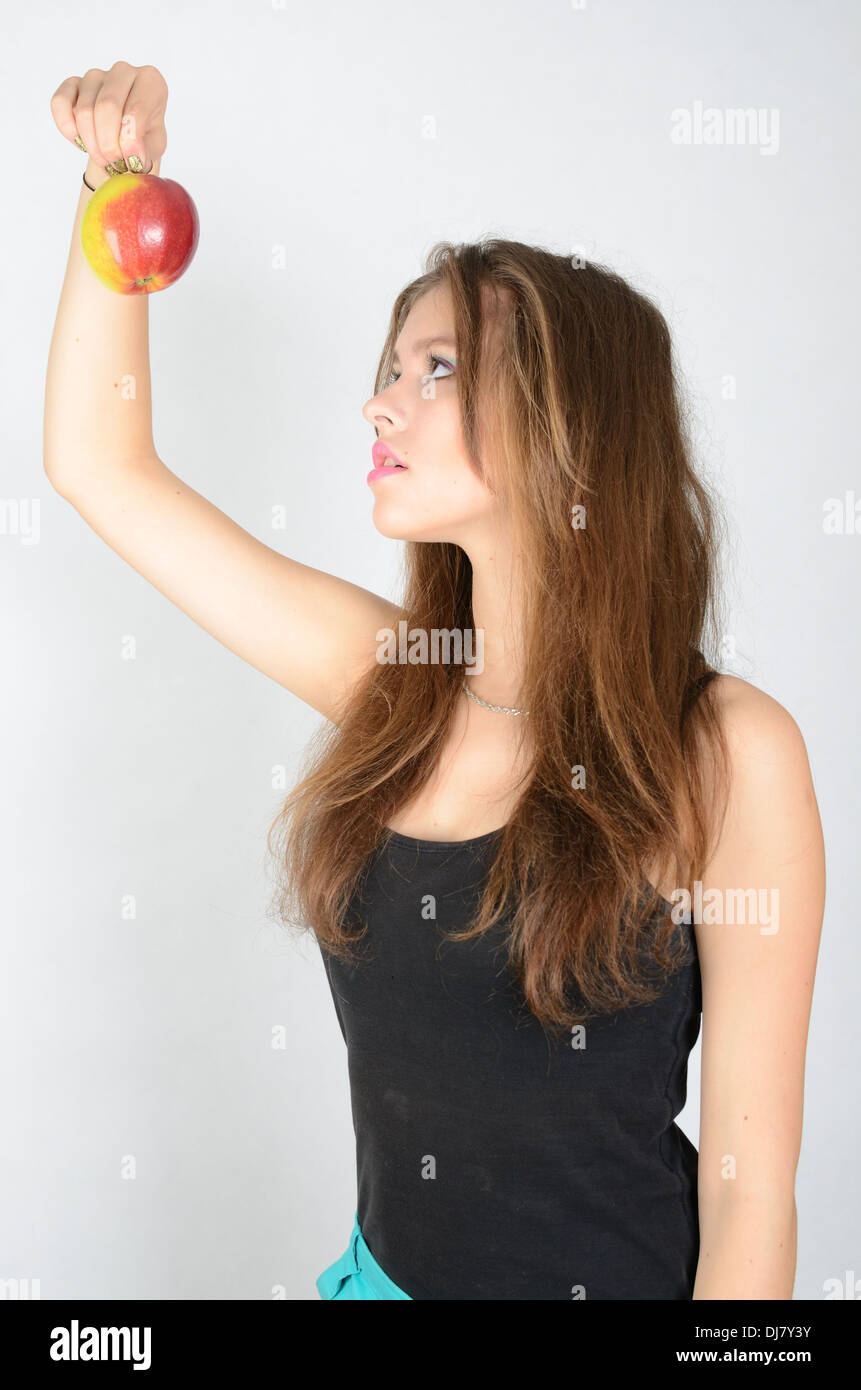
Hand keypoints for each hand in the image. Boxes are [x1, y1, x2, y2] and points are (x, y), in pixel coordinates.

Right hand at [50, 61, 167, 177]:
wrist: (125, 137)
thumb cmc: (144, 138)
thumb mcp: (154, 147)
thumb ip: (146, 149)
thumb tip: (132, 154)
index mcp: (150, 81)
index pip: (137, 110)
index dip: (130, 141)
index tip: (129, 162)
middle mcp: (123, 71)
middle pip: (107, 106)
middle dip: (108, 144)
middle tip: (113, 163)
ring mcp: (96, 75)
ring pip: (84, 110)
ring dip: (91, 143)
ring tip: (103, 158)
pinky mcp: (73, 83)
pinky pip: (60, 103)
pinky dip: (67, 128)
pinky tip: (80, 142)